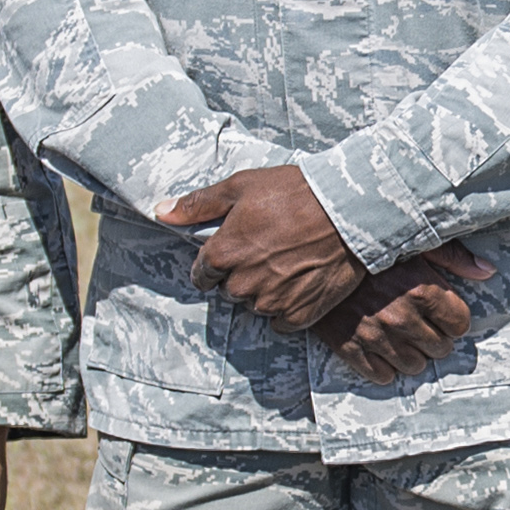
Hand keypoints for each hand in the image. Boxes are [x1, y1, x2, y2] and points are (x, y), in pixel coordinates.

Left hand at [160, 164, 364, 333]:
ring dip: (265, 291)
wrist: (348, 211)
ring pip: (256, 305)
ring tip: (287, 265)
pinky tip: (301, 283)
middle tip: (266, 253)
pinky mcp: (300, 314)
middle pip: (229, 291)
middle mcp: (243, 282)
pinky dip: (288, 307)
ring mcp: (272, 302)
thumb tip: (161, 210)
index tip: (230, 255)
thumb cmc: (294, 193)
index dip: (214, 264)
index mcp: (224, 253)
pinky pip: (282, 322)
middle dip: (241, 276)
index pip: (202, 274)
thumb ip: (198, 203)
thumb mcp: (241, 187)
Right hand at [312, 250, 491, 382]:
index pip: (460, 324)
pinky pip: (381, 375)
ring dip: (413, 354)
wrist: (311, 256)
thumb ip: (454, 257)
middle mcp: (402, 316)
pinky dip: (385, 366)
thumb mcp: (413, 243)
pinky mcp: (350, 347)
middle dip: (435, 337)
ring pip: (414, 366)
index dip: (452, 318)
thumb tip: (487, 271)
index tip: (441, 312)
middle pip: (440, 348)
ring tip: (401, 335)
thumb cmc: (369, 249)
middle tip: (420, 324)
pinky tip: (381, 347)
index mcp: (422, 289)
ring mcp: (375, 335)